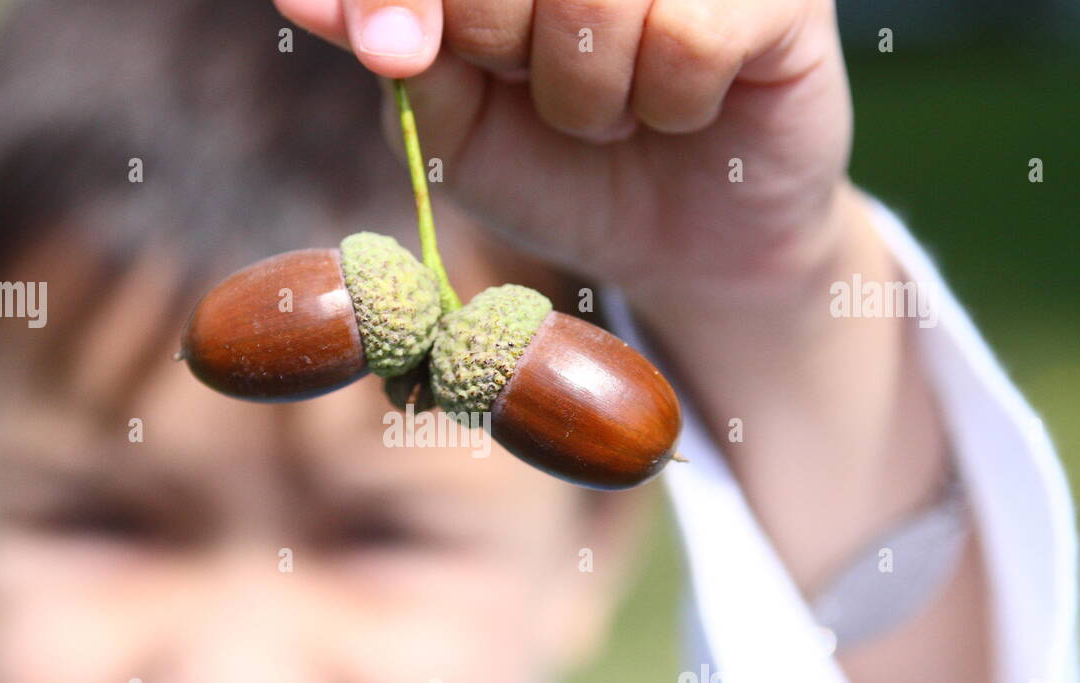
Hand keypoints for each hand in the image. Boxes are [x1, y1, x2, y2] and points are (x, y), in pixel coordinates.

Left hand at [272, 0, 858, 336]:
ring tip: (610, 116)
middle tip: (527, 81)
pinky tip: (681, 112)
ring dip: (586, 92)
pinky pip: (690, 36)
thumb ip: (389, 49)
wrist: (676, 248)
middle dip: (496, 37)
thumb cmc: (555, 174)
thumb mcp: (448, 128)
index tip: (396, 54)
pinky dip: (671, 102)